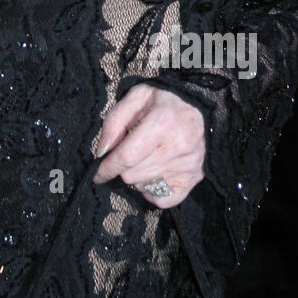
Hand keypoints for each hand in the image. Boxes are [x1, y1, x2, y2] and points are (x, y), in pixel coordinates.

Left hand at [92, 84, 204, 207]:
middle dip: (123, 167)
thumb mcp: (136, 97)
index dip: (108, 168)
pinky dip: (152, 191)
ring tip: (142, 159)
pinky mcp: (194, 177)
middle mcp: (177, 147)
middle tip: (127, 153)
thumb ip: (115, 121)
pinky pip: (164, 199)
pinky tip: (151, 176)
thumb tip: (102, 152)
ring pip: (145, 186)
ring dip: (136, 177)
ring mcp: (188, 165)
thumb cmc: (165, 99)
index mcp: (162, 122)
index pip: (127, 156)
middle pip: (133, 174)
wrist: (200, 105)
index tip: (98, 174)